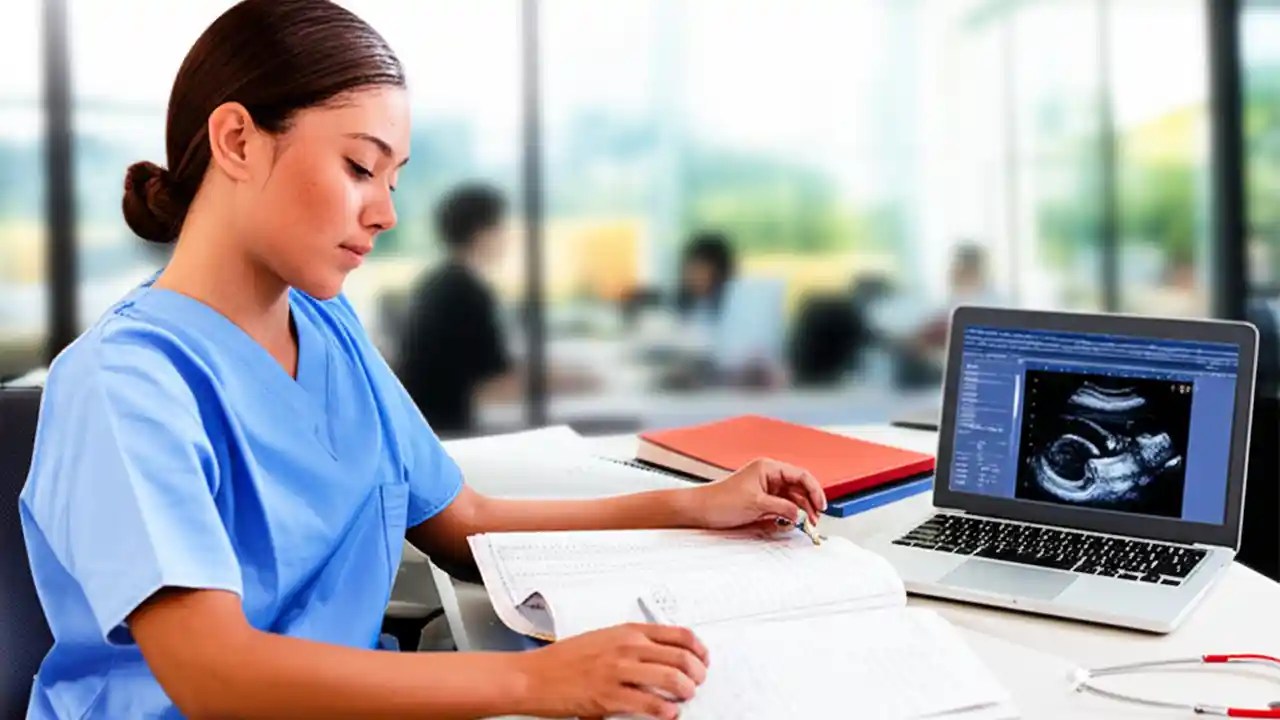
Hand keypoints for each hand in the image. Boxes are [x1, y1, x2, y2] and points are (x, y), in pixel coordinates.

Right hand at [515, 623, 708, 719]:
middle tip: (697, 682)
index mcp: (628, 632)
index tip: (703, 659)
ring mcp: (619, 671)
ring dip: (686, 691)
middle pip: (681, 657)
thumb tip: (662, 654)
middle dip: (697, 673)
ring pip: (672, 678)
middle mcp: (627, 648)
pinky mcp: (611, 696)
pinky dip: (667, 710)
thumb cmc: (565, 659)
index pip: (679, 634)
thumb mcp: (604, 639)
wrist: (535, 675)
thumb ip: (632, 643)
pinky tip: (669, 713)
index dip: (699, 649)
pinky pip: (651, 703)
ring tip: (685, 697)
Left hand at [685, 458, 826, 531]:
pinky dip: (788, 514)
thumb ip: (782, 507)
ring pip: (792, 498)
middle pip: (798, 487)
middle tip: (815, 520)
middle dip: (808, 503)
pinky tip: (790, 522)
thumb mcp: (756, 504)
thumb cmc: (721, 501)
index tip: (821, 506)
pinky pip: (782, 505)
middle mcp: (769, 475)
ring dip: (799, 510)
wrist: (701, 510)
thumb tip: (799, 513)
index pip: (800, 475)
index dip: (814, 490)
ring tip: (806, 523)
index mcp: (768, 468)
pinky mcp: (761, 500)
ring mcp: (766, 488)